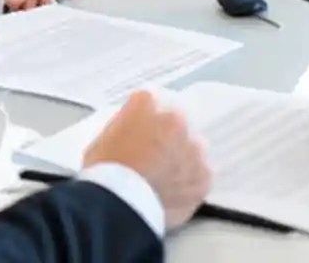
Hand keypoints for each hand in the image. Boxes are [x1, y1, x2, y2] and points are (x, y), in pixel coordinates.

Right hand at [83, 91, 210, 229]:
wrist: (117, 206)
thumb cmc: (104, 172)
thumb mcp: (104, 137)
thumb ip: (128, 126)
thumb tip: (137, 132)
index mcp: (150, 101)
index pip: (153, 101)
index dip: (146, 120)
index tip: (141, 133)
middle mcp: (178, 118)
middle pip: (177, 122)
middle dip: (168, 136)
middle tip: (152, 157)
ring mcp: (195, 147)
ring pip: (191, 149)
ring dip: (181, 159)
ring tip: (161, 179)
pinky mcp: (205, 175)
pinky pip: (199, 175)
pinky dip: (188, 183)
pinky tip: (171, 193)